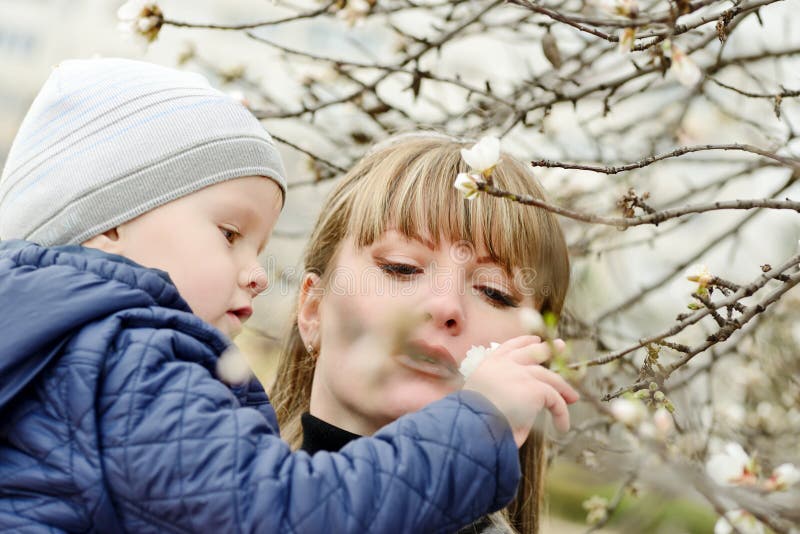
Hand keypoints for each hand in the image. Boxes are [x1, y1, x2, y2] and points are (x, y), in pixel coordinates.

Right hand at [463, 336, 578, 446]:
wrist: (473, 424)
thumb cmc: (472, 420)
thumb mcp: (481, 400)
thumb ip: (497, 394)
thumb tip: (517, 404)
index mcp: (489, 365)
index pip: (509, 347)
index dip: (523, 343)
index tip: (534, 340)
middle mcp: (505, 365)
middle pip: (532, 352)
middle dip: (548, 350)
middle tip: (562, 346)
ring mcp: (521, 374)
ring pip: (549, 378)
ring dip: (563, 388)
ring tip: (572, 397)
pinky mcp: (535, 388)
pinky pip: (555, 400)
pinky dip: (561, 413)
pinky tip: (562, 426)